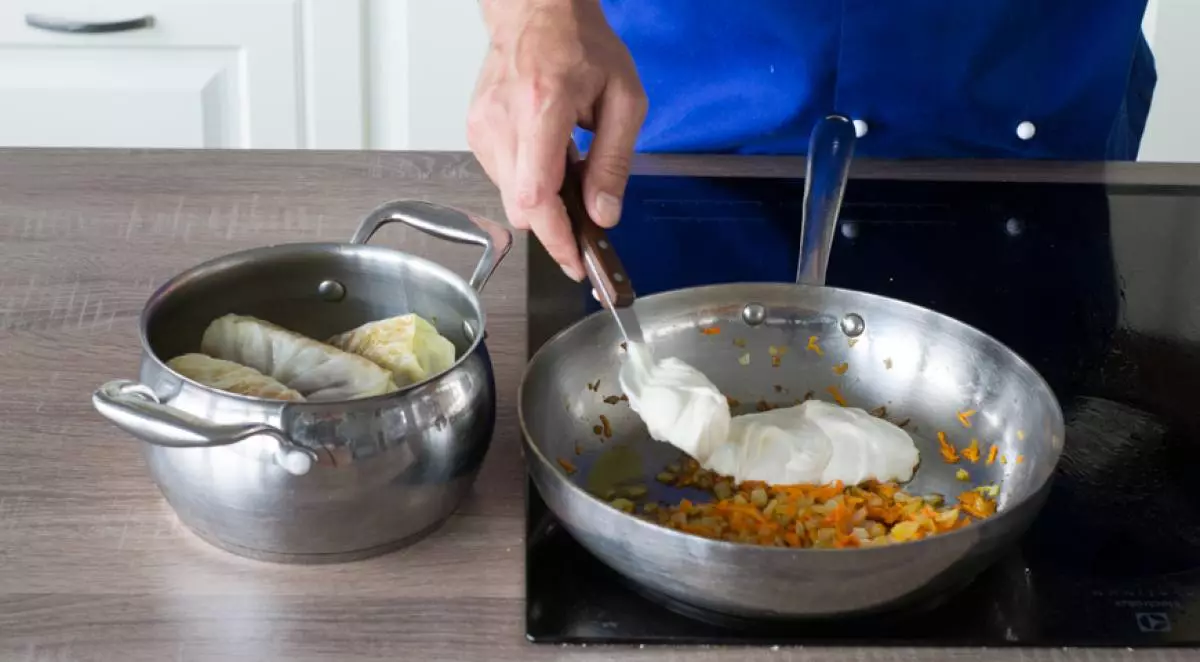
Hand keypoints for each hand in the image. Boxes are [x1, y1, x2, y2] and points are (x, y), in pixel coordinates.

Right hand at [469, 0, 646, 280]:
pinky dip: (526, 181)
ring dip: (541, 201)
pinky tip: (546, 158)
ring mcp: (482, 126)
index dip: (556, 237)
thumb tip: (603, 213)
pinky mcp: (475, 131)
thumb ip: (613, 162)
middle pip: (520, 206)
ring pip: (509, 198)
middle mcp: (503, 120)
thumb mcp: (624, 100)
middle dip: (553, 229)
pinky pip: (501, 178)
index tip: (575, 261)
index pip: (537, 194)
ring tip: (567, 172)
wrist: (537, 12)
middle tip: (582, 232)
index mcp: (543, 106)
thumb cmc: (581, 46)